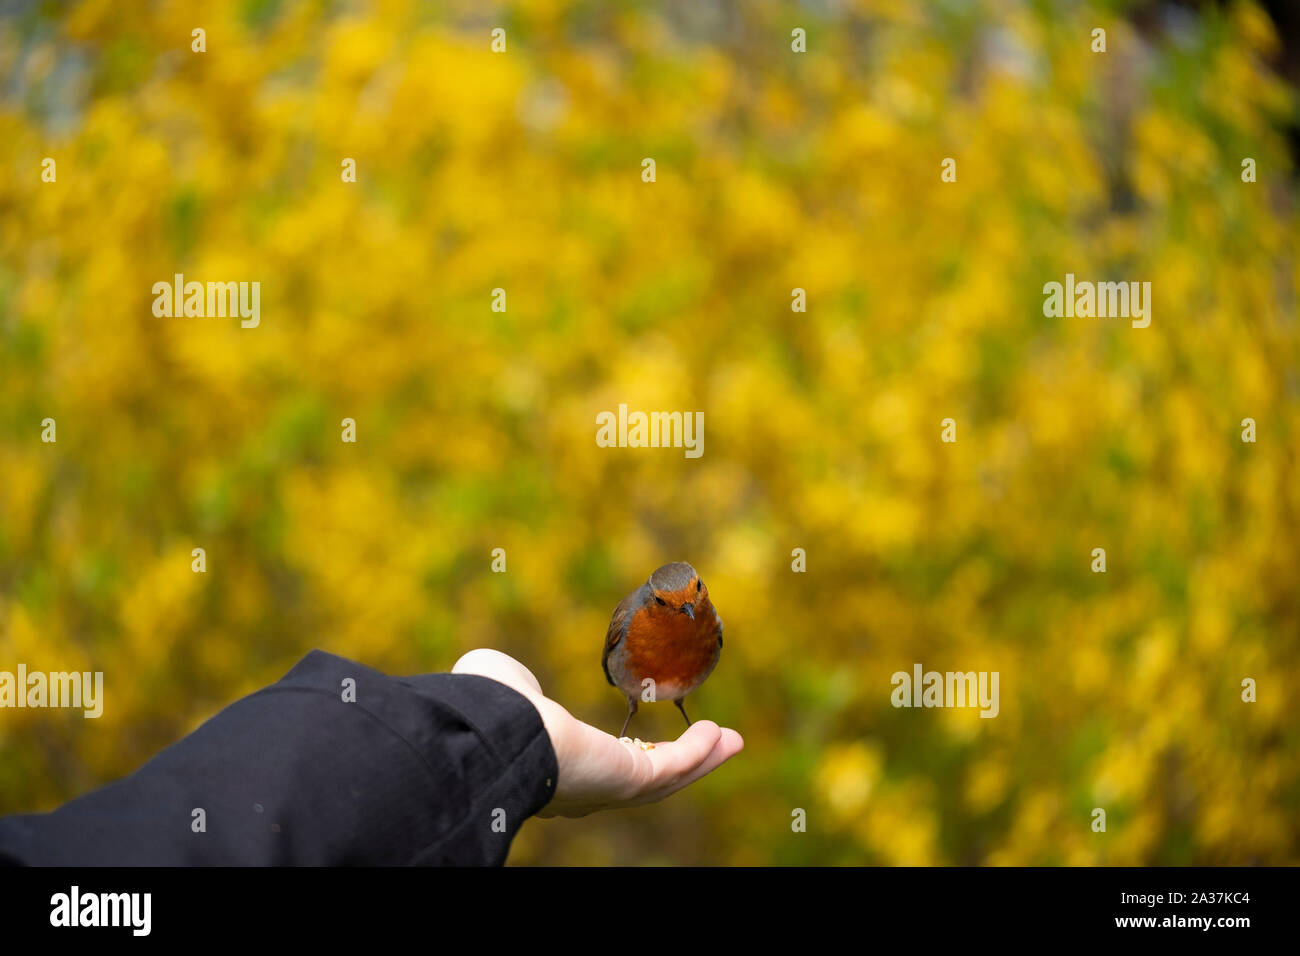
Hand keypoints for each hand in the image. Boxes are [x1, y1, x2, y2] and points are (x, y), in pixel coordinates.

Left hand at [452, 648, 743, 816]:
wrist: (487, 730)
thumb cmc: (484, 705)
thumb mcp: (505, 686)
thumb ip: (518, 686)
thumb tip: (517, 681)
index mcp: (554, 769)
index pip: (604, 768)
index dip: (636, 758)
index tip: (653, 747)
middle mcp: (584, 788)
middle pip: (647, 780)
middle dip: (683, 763)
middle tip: (713, 745)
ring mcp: (606, 789)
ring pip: (666, 778)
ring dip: (702, 759)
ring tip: (730, 741)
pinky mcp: (627, 782)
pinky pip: (672, 769)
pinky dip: (698, 753)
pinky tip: (719, 733)